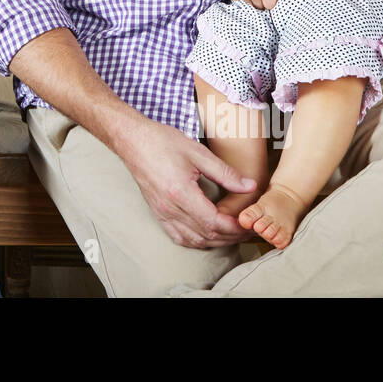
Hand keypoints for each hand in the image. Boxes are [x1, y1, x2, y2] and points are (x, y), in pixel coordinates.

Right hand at [120, 119, 257, 247]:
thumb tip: (250, 186)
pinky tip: (207, 234)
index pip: (214, 222)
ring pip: (193, 240)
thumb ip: (225, 173)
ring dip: (215, 241)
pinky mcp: (157, 212)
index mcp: (180, 193)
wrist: (133, 140)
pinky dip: (196, 241)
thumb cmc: (162, 142)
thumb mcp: (198, 152)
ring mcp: (162, 212)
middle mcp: (170, 208)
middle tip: (247, 228)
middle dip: (230, 236)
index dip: (235, 227)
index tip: (248, 222)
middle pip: (206, 235)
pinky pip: (178, 237)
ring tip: (232, 232)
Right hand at [226, 0, 295, 9]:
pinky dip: (243, 4)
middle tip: (263, 0)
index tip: (271, 0)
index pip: (270, 5)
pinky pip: (240, 5)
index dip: (272, 4)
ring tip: (256, 0)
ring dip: (253, 5)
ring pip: (251, 8)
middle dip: (263, 5)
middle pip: (261, 8)